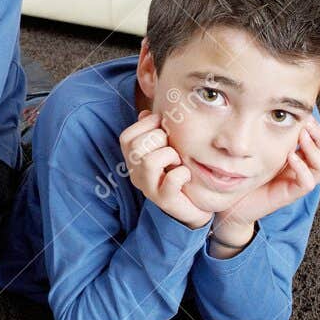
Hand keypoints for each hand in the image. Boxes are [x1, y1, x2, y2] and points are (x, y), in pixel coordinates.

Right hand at [119, 111, 213, 229]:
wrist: (193, 206)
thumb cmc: (178, 173)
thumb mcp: (165, 148)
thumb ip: (154, 130)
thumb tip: (147, 113)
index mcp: (133, 160)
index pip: (127, 136)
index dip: (147, 126)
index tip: (163, 132)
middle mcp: (136, 174)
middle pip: (137, 146)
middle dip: (160, 140)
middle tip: (172, 150)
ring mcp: (148, 188)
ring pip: (149, 162)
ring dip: (169, 155)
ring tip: (177, 162)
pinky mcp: (165, 201)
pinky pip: (171, 180)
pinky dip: (182, 174)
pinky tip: (186, 176)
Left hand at [220, 123, 319, 232]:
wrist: (234, 202)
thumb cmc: (246, 173)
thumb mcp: (260, 147)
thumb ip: (272, 133)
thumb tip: (280, 111)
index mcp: (299, 158)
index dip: (319, 130)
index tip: (307, 117)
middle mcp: (302, 170)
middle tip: (307, 125)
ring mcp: (297, 183)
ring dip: (315, 150)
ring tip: (302, 138)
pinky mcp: (289, 195)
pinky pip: (307, 183)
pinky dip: (302, 168)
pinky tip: (290, 157)